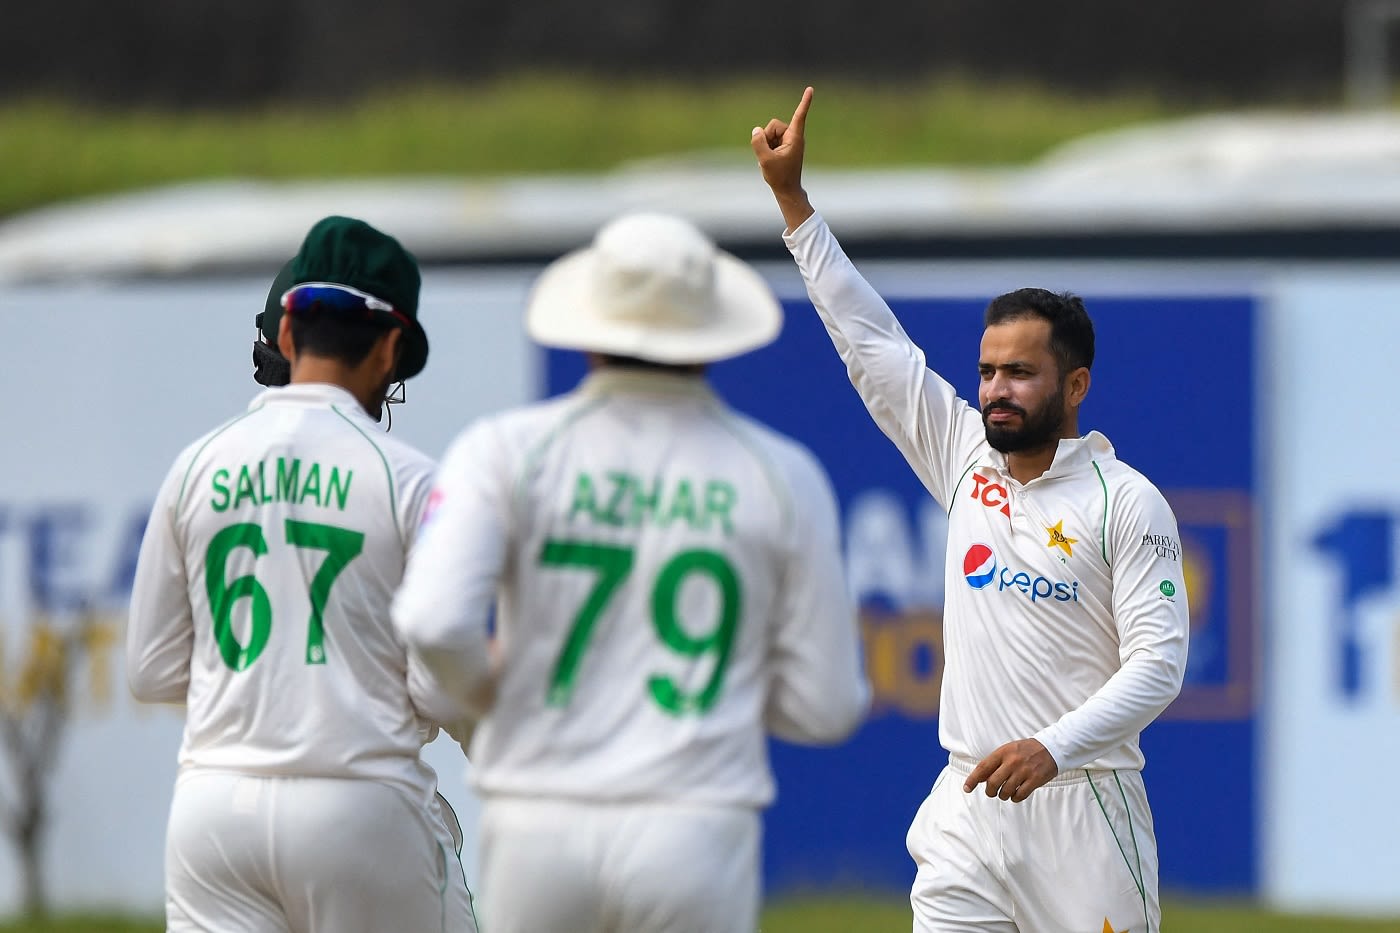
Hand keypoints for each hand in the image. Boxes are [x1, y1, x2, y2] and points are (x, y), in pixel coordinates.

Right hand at [751, 86, 815, 230]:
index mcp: (795, 138)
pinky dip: (766, 149)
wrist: (786, 190)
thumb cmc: (780, 177)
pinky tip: (770, 160)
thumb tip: (756, 130)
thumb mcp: (765, 160)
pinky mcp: (783, 145)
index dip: (804, 102)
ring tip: (771, 159)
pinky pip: (768, 140)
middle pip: (773, 126)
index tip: (810, 89)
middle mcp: (793, 136)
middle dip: (766, 137)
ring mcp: (788, 141)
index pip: (800, 116)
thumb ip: (758, 142)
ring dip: (765, 145)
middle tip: (770, 155)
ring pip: (769, 133)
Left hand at [963, 738, 1058, 802]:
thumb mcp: (1008, 750)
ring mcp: (1024, 771)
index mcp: (1003, 752)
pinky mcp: (1035, 780)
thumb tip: (979, 778)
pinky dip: (1015, 798)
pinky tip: (1016, 794)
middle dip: (990, 791)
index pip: (983, 768)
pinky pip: (1019, 796)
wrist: (1051, 748)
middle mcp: (1012, 761)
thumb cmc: (1025, 751)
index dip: (972, 780)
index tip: (967, 788)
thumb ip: (994, 763)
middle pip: (992, 783)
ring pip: (1005, 792)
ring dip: (1003, 796)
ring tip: (1006, 792)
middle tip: (992, 792)